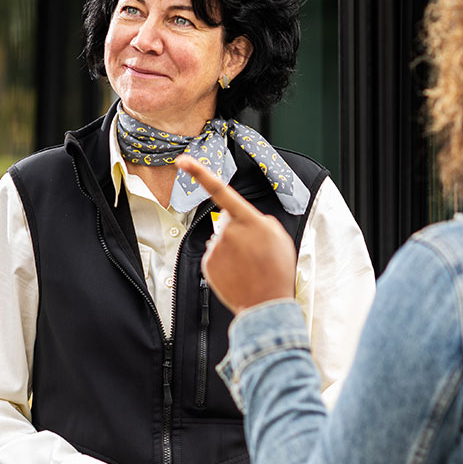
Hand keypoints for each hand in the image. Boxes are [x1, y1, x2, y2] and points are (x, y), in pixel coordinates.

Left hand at [173, 156, 296, 312]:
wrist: (267, 303)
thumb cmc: (277, 269)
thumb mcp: (279, 236)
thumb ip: (260, 220)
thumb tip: (243, 221)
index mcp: (248, 219)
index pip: (220, 190)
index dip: (200, 173)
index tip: (183, 160)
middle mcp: (228, 231)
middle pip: (227, 221)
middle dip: (239, 231)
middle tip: (257, 251)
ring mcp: (216, 248)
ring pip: (221, 240)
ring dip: (233, 249)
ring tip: (250, 265)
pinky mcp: (207, 264)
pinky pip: (215, 256)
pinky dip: (225, 263)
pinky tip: (238, 273)